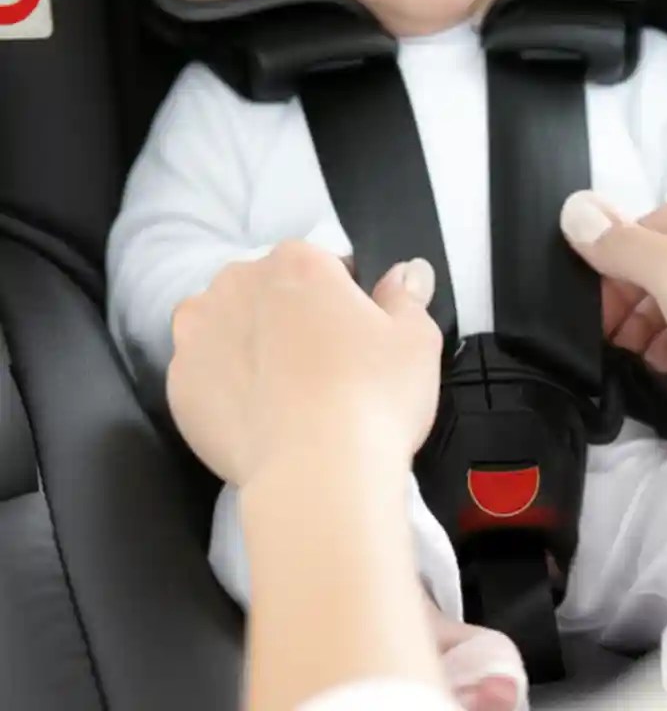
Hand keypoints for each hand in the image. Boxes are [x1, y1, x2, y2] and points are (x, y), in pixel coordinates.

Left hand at [167, 241, 443, 488]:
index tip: (358, 339)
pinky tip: (262, 418)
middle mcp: (237, 285)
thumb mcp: (417, 339)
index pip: (324, 267)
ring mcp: (199, 335)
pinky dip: (228, 390)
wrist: (317, 472)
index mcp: (297, 263)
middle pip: (270, 293)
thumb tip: (408, 271)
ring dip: (252, 347)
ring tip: (289, 394)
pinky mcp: (179, 385)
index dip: (345, 302)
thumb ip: (407, 296)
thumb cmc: (373, 396)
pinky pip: (207, 376)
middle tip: (328, 369)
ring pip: (229, 328)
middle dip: (293, 319)